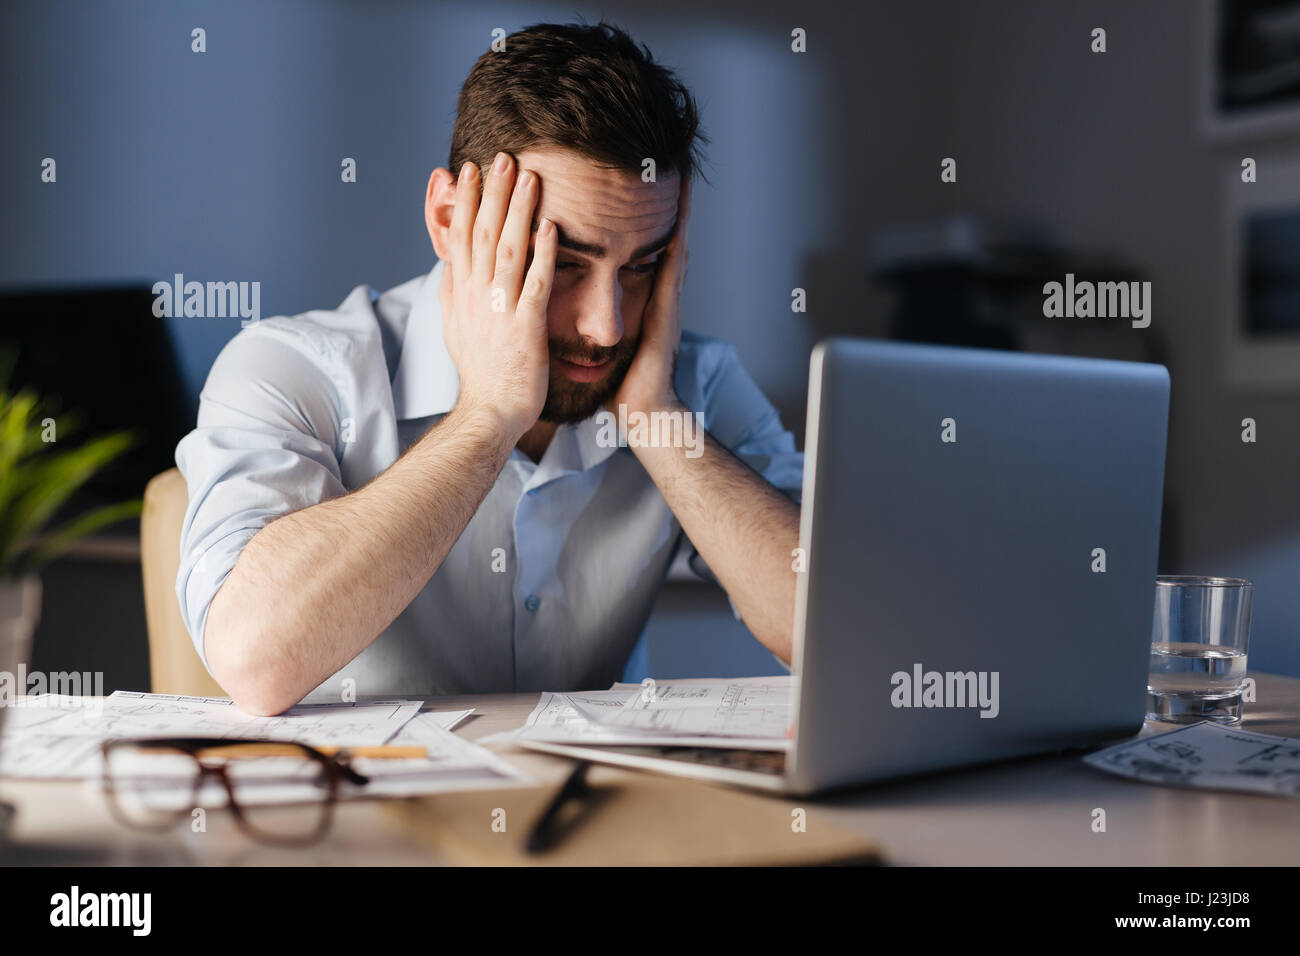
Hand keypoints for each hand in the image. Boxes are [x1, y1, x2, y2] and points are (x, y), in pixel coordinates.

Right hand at [440, 152, 557, 439]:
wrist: (491, 411)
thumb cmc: (481, 373)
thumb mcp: (456, 328)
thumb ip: (452, 293)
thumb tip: (448, 264)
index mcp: (460, 294)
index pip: (458, 237)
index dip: (464, 201)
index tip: (469, 170)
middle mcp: (475, 296)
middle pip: (482, 233)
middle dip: (492, 192)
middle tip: (502, 157)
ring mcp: (499, 311)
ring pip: (507, 250)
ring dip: (518, 210)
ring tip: (529, 177)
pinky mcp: (525, 328)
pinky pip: (534, 283)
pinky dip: (542, 253)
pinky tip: (551, 227)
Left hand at [609, 174, 691, 416]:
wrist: (643, 414)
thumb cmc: (621, 382)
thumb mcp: (600, 341)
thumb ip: (591, 319)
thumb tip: (564, 303)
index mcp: (636, 299)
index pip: (634, 248)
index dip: (632, 216)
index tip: (624, 181)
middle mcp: (654, 296)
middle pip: (656, 239)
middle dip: (660, 204)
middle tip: (662, 164)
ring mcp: (665, 305)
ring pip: (670, 248)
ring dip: (677, 215)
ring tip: (676, 178)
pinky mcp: (667, 318)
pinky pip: (673, 276)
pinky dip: (678, 248)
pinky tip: (679, 225)